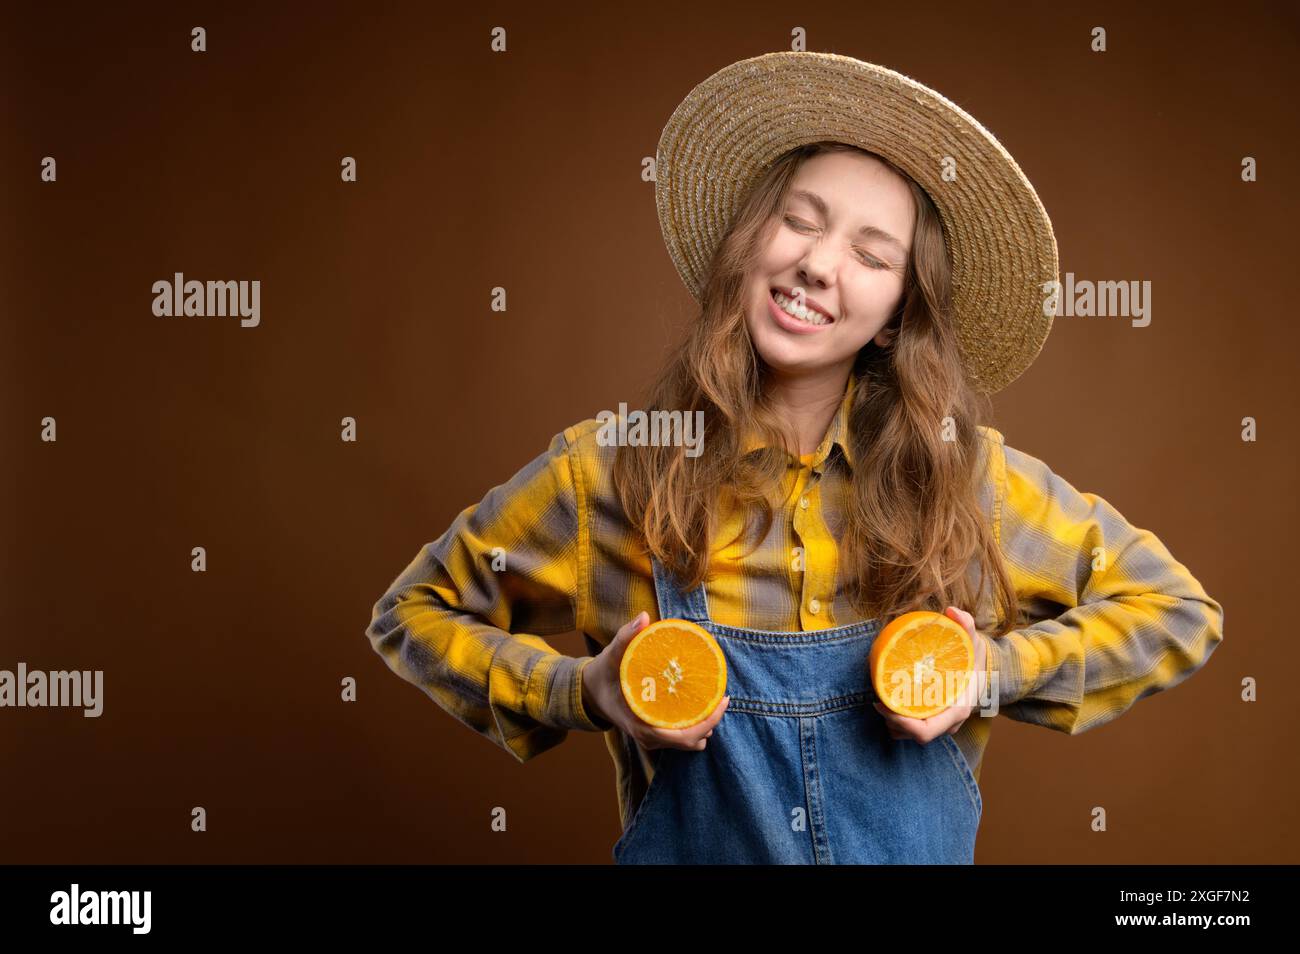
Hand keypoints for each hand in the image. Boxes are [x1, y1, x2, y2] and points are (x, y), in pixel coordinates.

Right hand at [581, 611, 730, 750]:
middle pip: (689, 742)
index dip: (704, 723)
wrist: (587, 692)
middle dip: (710, 723)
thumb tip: (644, 616)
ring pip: (687, 743)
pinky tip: (703, 707)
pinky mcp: (654, 733)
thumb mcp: (611, 654)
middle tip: (724, 699)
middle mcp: (647, 737)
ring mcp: (650, 738)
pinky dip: (695, 726)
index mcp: (639, 724)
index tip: (721, 701)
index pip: (679, 736)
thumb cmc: (601, 674)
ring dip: (704, 727)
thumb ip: (626, 635)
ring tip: (716, 702)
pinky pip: (680, 737)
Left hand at [872, 606, 987, 744]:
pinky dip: (898, 719)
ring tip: (882, 700)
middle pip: (913, 735)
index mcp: (957, 709)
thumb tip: (951, 611)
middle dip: (892, 722)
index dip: (901, 724)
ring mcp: (940, 724)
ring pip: (910, 735)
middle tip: (877, 701)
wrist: (982, 668)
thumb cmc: (974, 656)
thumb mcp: (973, 639)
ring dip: (893, 724)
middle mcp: (948, 722)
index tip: (882, 704)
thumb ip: (965, 623)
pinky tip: (889, 699)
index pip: (926, 731)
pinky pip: (910, 728)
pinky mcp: (932, 719)